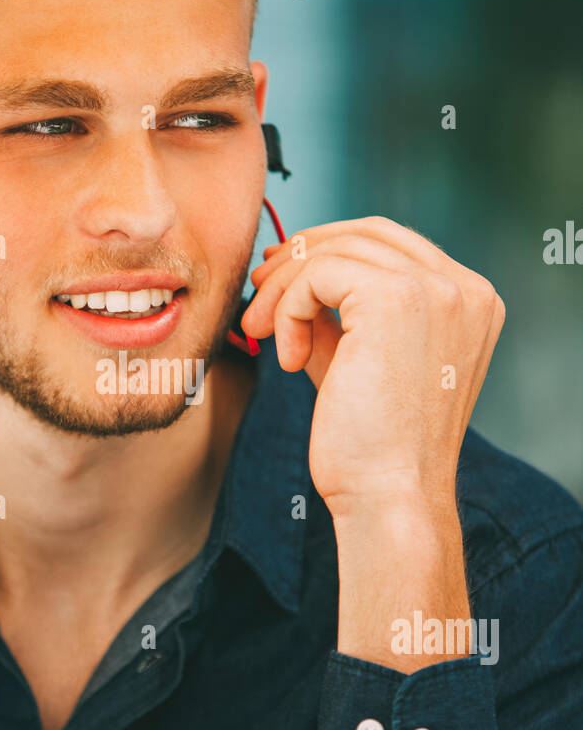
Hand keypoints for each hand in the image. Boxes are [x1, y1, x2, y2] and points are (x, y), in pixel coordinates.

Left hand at [241, 216, 504, 517]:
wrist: (388, 497)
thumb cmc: (370, 443)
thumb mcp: (358, 358)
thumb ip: (337, 310)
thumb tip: (286, 266)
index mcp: (471, 301)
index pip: (392, 243)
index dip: (330, 249)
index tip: (281, 279)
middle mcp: (465, 289)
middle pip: (366, 232)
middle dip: (302, 255)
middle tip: (258, 291)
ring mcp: (437, 289)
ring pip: (334, 251)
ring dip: (283, 290)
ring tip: (264, 335)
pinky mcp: (396, 298)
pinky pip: (316, 274)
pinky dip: (287, 309)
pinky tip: (289, 360)